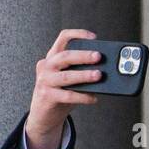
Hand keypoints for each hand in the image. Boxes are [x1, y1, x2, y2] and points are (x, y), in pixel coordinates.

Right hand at [24, 29, 101, 148]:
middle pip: (65, 56)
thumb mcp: (69, 79)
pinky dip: (83, 97)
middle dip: (83, 56)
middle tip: (98, 57)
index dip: (77, 34)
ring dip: (84, 75)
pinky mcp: (48, 96)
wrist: (43, 114)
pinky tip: (93, 98)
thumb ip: (81, 72)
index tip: (93, 37)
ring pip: (66, 76)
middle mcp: (46, 66)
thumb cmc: (60, 94)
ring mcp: (45, 81)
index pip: (62, 38)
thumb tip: (104, 71)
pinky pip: (68, 95)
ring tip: (98, 76)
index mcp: (52, 57)